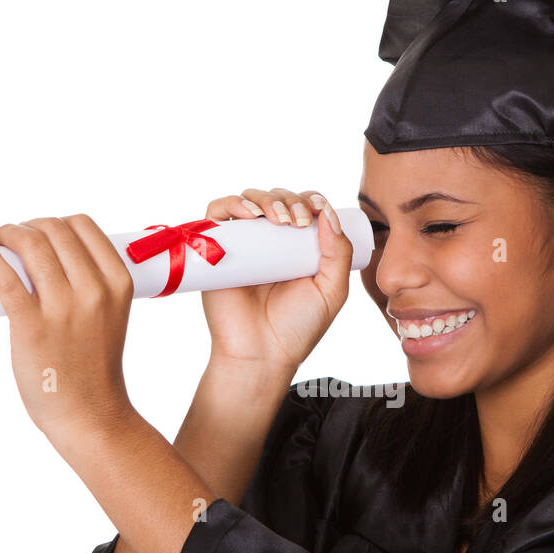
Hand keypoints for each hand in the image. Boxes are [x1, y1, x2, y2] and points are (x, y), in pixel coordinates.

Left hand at [0, 214, 134, 447]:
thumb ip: (91, 291)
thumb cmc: (94, 367)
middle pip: (53, 230)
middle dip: (27, 225)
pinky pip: (3, 278)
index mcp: (118, 283)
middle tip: (11, 239)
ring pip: (30, 244)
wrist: (90, 414)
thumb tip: (48, 264)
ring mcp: (63, 308)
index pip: (83, 226)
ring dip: (6, 232)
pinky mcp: (32, 326)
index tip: (38, 232)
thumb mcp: (109, 317)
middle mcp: (94, 290)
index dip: (55, 221)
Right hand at [199, 188, 352, 375]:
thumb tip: (327, 212)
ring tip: (278, 219)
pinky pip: (216, 215)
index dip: (310, 199)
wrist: (261, 355)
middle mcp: (269, 241)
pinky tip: (249, 214)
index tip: (318, 209)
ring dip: (266, 199)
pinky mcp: (215, 251)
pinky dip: (231, 204)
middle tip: (297, 222)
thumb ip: (338, 253)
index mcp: (297, 247)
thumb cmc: (297, 328)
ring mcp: (242, 244)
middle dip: (290, 200)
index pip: (303, 206)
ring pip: (249, 200)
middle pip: (277, 197)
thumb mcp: (331, 291)